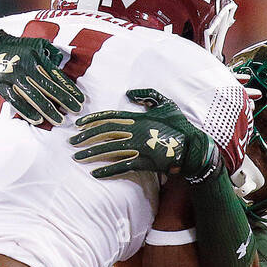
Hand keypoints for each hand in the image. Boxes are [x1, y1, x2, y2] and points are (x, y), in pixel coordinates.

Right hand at [0, 31, 83, 125]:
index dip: (69, 89)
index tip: (80, 99)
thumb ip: (51, 53)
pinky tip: (38, 120)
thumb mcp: (37, 44)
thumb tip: (61, 64)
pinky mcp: (3, 87)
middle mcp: (26, 68)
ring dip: (48, 110)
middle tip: (75, 111)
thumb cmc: (19, 49)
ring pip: (34, 97)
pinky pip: (16, 102)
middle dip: (63, 101)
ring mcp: (14, 78)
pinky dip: (27, 112)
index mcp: (37, 57)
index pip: (57, 76)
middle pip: (48, 88)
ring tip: (59, 120)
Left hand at [70, 88, 219, 179]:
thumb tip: (129, 93)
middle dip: (86, 137)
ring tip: (78, 157)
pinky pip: (122, 166)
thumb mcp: (166, 104)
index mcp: (139, 117)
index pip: (110, 117)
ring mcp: (140, 147)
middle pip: (105, 133)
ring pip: (110, 149)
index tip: (78, 124)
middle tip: (72, 142)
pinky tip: (95, 173)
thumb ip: (147, 96)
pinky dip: (108, 170)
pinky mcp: (145, 162)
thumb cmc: (180, 125)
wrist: (194, 147)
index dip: (93, 120)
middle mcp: (137, 131)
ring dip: (92, 153)